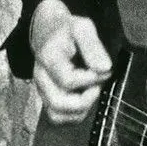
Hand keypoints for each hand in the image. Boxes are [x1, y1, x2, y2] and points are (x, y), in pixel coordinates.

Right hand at [30, 0, 113, 122]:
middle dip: (86, 99)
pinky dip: (75, 115)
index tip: (104, 68)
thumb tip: (105, 68)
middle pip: (59, 104)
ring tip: (91, 91)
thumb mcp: (83, 27)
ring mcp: (41, 90)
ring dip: (81, 109)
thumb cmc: (67, 29)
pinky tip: (85, 98)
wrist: (47, 31)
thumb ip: (93, 46)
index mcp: (48, 58)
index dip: (92, 79)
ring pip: (57, 116)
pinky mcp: (46, 98)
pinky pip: (58, 118)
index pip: (68, 81)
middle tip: (97, 83)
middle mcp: (41, 77)